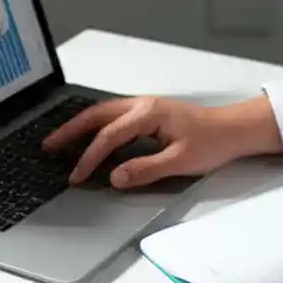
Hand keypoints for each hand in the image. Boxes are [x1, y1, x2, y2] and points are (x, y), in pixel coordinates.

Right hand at [42, 96, 282, 188]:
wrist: (234, 129)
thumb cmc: (212, 142)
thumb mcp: (180, 161)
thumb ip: (145, 169)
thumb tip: (114, 177)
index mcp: (148, 114)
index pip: (109, 136)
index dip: (89, 157)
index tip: (76, 176)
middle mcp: (142, 105)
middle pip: (97, 116)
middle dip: (70, 131)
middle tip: (48, 146)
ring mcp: (145, 107)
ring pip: (104, 114)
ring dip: (81, 126)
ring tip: (61, 142)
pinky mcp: (149, 114)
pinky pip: (114, 118)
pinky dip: (97, 127)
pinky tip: (91, 140)